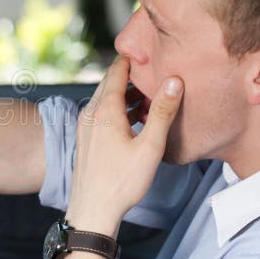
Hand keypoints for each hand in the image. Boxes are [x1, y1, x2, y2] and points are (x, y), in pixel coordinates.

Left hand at [66, 56, 183, 235]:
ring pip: (105, 99)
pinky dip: (117, 108)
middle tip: (154, 66)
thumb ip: (162, 112)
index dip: (133, 57)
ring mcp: (85, 126)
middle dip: (131, 73)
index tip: (149, 47)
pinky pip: (101, 114)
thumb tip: (174, 80)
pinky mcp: (85, 139)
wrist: (92, 211)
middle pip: (110, 83)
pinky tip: (133, 117)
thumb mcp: (149, 146)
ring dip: (125, 93)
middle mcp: (90, 113)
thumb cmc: (121, 183)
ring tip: (150, 92)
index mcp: (104, 110)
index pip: (116, 71)